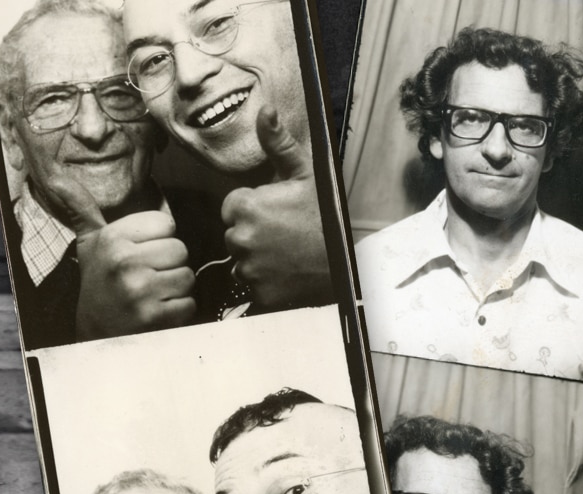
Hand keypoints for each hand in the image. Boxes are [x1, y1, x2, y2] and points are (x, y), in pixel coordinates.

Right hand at [62, 178, 195, 339]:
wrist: (95, 330)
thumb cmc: (99, 281)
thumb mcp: (89, 242)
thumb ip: (83, 209)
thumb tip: (58, 177)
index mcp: (113, 239)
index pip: (166, 223)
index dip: (159, 238)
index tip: (142, 251)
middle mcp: (125, 262)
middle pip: (181, 249)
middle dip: (170, 263)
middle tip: (148, 274)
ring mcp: (140, 290)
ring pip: (188, 276)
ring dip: (176, 287)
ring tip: (152, 292)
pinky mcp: (155, 316)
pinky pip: (189, 303)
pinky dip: (179, 309)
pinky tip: (157, 309)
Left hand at [220, 106, 330, 309]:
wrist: (349, 265)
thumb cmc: (328, 220)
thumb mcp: (306, 176)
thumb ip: (278, 144)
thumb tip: (265, 111)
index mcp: (246, 206)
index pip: (233, 207)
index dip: (255, 210)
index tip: (278, 216)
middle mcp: (240, 237)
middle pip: (235, 235)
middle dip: (254, 235)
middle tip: (286, 236)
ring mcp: (249, 268)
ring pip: (241, 261)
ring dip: (258, 259)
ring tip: (288, 255)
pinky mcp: (258, 292)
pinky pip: (251, 285)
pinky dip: (265, 282)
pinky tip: (287, 273)